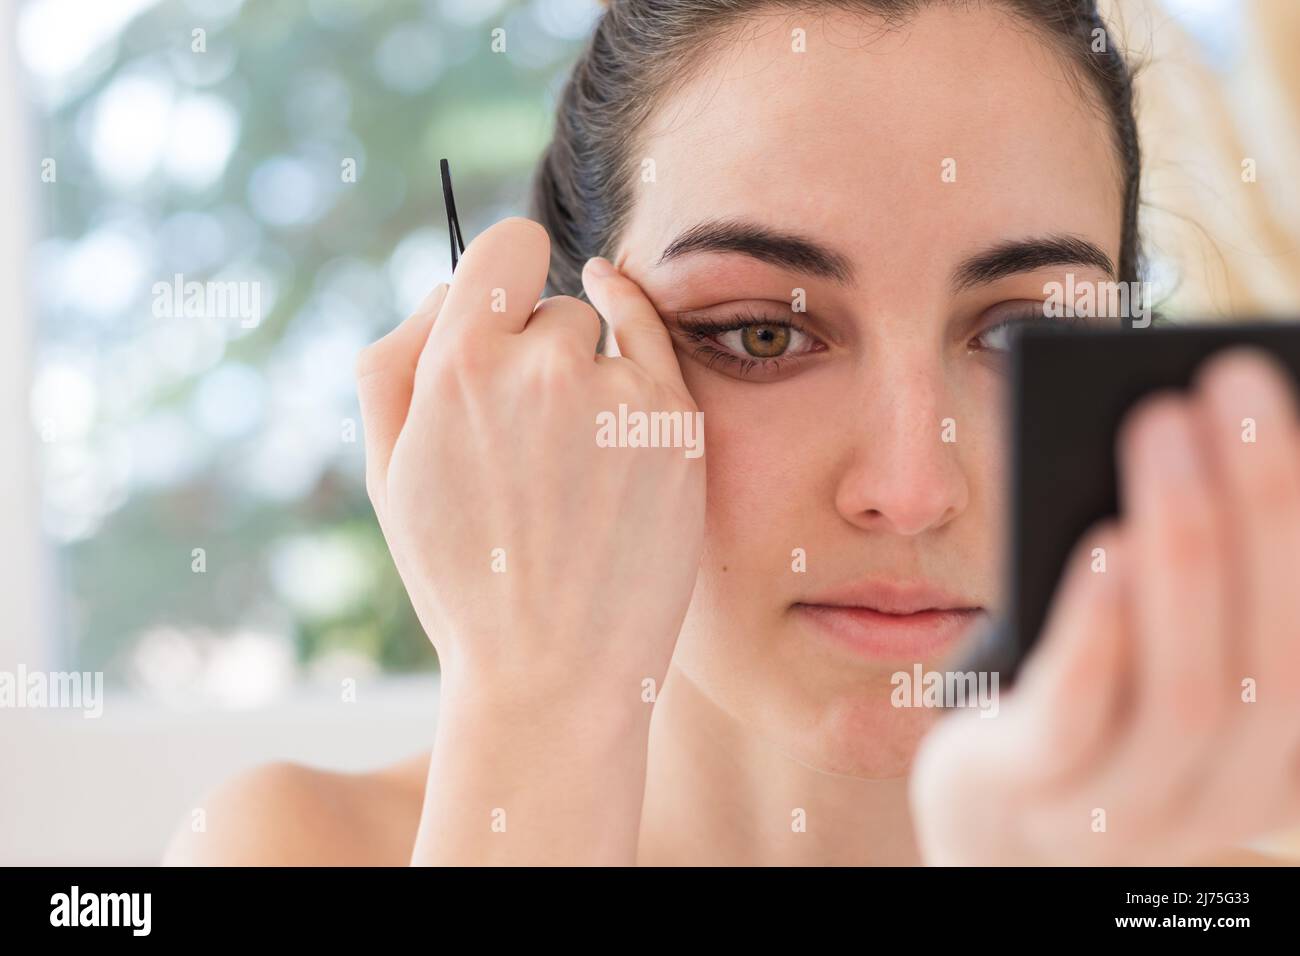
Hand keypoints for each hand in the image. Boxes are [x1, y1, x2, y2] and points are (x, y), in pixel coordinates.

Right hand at [356, 217, 704, 863]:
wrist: (551, 673)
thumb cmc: (461, 575)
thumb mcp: (387, 471)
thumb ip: (397, 358)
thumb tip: (453, 288)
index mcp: (460, 367)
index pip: (505, 248)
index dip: (507, 275)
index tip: (512, 305)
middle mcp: (544, 365)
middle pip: (556, 306)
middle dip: (543, 350)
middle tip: (531, 435)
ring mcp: (619, 394)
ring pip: (609, 337)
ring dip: (593, 373)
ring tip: (573, 463)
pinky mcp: (676, 426)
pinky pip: (661, 355)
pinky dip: (644, 358)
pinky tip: (627, 384)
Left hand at [911, 348, 1299, 864]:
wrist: (992, 842)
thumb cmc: (1086, 718)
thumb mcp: (1153, 658)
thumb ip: (1194, 586)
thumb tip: (1202, 435)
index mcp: (1280, 752)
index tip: (1292, 407)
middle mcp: (1229, 792)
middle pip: (1275, 651)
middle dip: (1263, 506)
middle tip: (1233, 382)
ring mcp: (1130, 809)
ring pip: (1188, 687)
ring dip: (1185, 547)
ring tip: (1163, 428)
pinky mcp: (1028, 793)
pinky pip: (1075, 716)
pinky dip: (1099, 629)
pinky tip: (1104, 544)